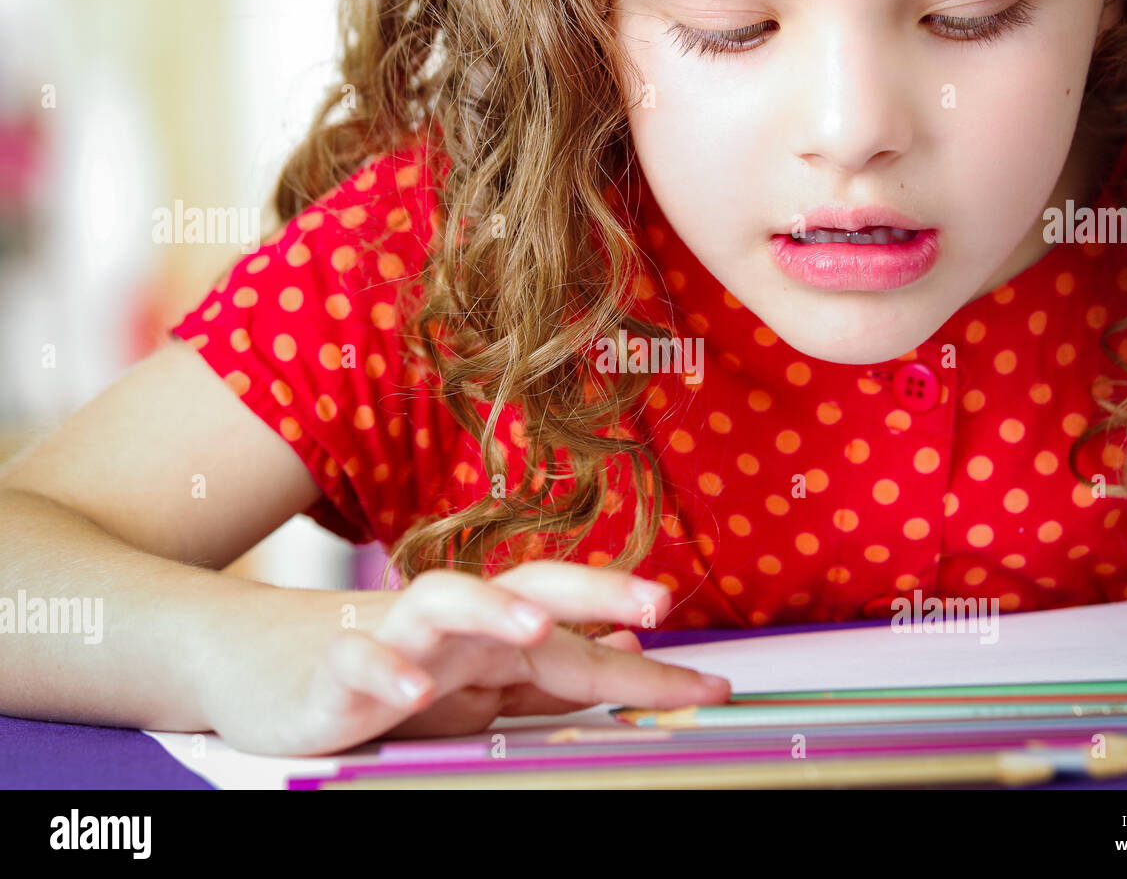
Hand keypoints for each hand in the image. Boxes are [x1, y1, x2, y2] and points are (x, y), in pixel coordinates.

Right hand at [202, 561, 730, 755]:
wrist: (259, 664)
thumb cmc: (385, 675)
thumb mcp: (474, 689)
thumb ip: (544, 681)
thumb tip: (625, 662)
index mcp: (494, 638)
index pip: (583, 645)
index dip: (649, 667)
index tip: (715, 686)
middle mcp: (455, 630)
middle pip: (529, 588)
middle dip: (596, 591)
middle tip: (658, 602)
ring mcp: (395, 642)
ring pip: (445, 603)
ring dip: (492, 608)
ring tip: (535, 626)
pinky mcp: (333, 672)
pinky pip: (357, 662)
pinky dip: (379, 667)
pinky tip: (403, 686)